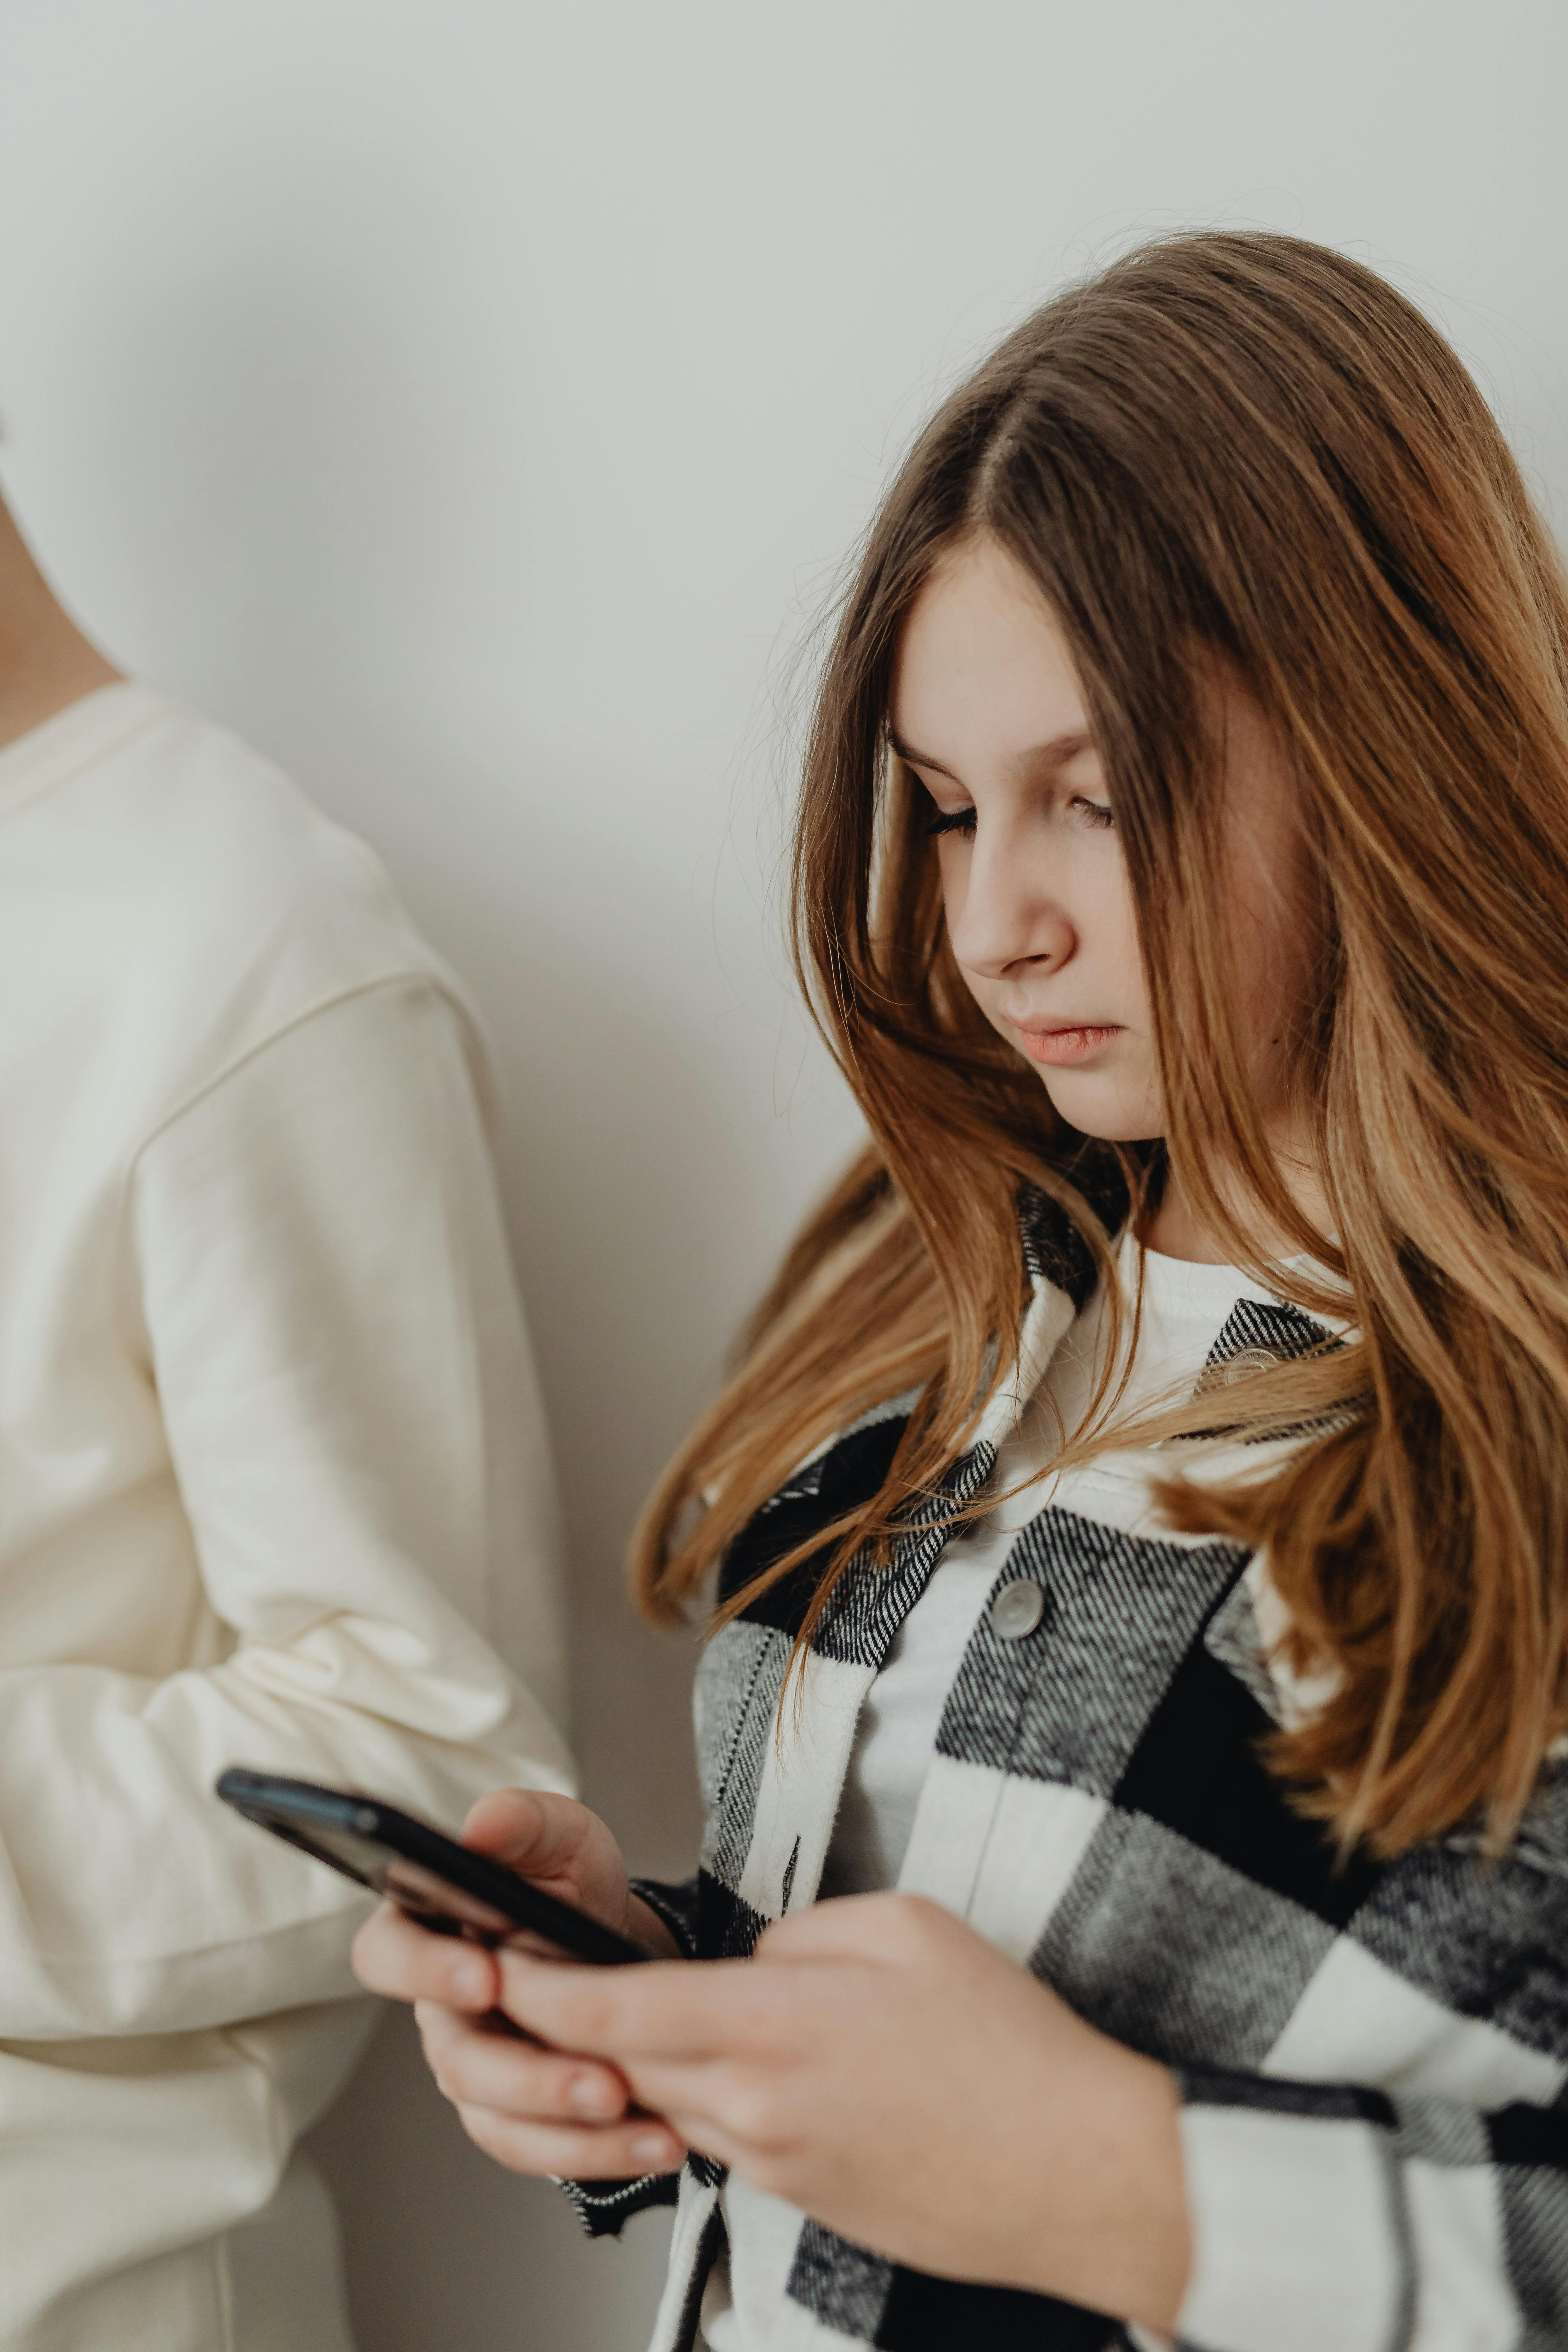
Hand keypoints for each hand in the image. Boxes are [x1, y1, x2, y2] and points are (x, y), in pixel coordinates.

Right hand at [350, 1787, 684, 2180]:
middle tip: (598, 2081)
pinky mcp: (514, 2117)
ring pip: (498, 2117)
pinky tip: (656, 2141)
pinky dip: (597, 2153)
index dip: (426, 1970)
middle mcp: (439, 2010)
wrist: (618, 1946)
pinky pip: (539, 2150)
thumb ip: (523, 1824)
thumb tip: (481, 1827)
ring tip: (641, 2118)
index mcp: (426, 1931)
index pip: (387, 1952)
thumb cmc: (572, 1886)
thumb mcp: (561, 1838)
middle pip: (457, 2059)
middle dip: (528, 2077)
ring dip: (570, 2128)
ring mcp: (475, 2069)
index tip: (487, 1976)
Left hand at [486, 1891, 1189, 2331]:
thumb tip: (756, 1963)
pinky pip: (730, 2142)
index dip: (539, 1992)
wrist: (1076, 2169)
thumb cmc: (1006, 2043)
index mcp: (773, 2026)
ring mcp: (778, 2164)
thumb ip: (803, 1934)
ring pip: (674, 2108)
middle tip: (545, 1984)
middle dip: (576, 2031)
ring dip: (650, 2069)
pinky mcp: (807, 2198)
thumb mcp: (903, 1929)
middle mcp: (756, 2105)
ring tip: (646, 2023)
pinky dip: (715, 2104)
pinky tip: (754, 2073)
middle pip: (626, 2067)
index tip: (499, 1966)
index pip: (613, 2013)